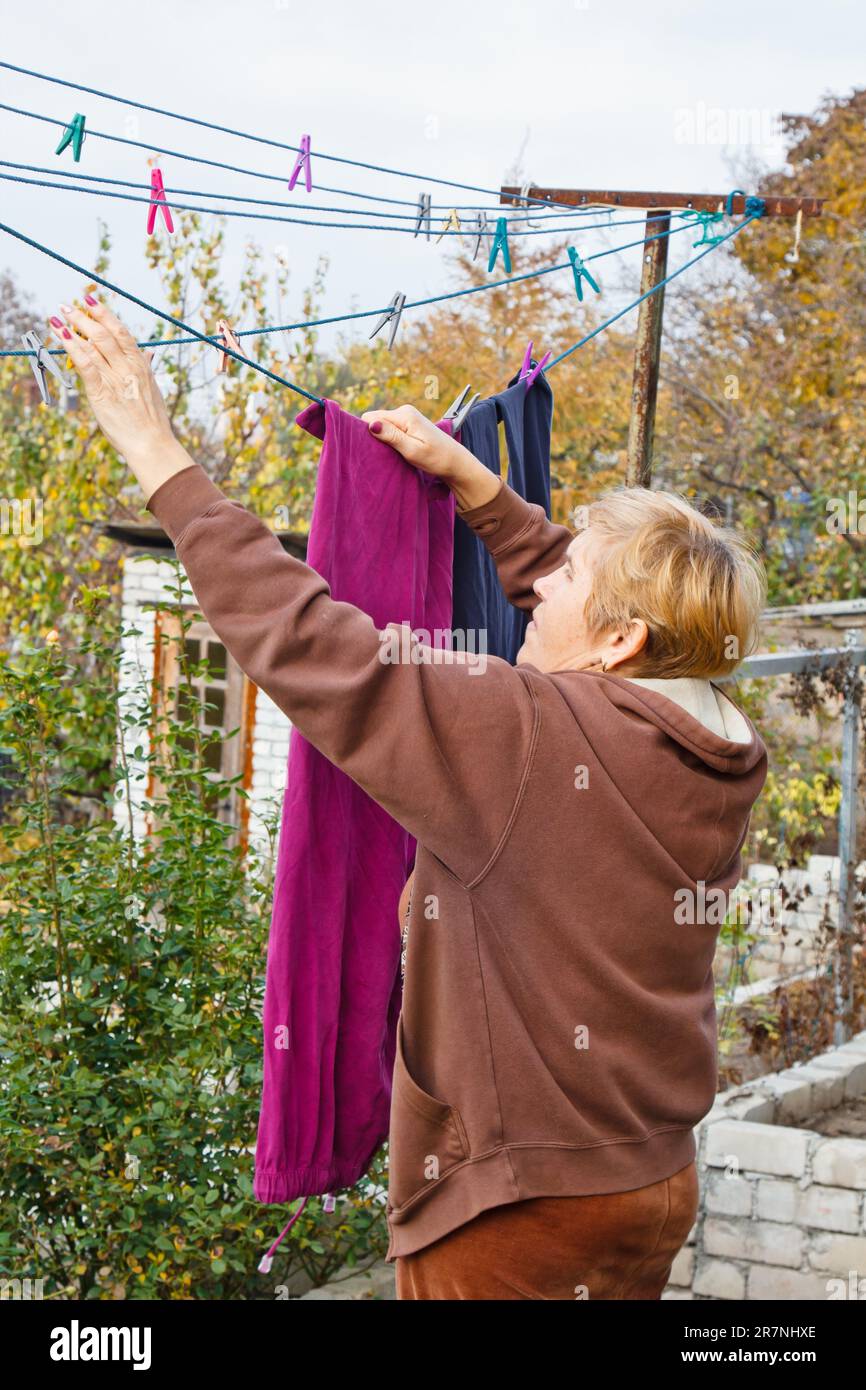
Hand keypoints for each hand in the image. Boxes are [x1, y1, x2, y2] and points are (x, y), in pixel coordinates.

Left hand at [48, 294, 177, 467]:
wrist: (151, 443)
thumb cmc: (152, 421)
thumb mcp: (152, 388)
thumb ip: (146, 368)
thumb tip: (148, 353)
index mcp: (141, 365)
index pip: (121, 332)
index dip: (104, 314)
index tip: (90, 301)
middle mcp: (128, 367)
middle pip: (104, 333)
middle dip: (84, 316)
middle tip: (67, 306)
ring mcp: (116, 379)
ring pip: (93, 345)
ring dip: (73, 327)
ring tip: (58, 317)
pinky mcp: (102, 392)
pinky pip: (86, 364)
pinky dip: (72, 347)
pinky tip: (62, 336)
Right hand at [361, 403, 501, 511]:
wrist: (456, 462)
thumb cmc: (436, 458)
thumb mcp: (412, 450)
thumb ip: (391, 436)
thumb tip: (371, 424)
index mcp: (404, 415)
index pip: (370, 417)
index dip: (367, 433)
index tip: (373, 448)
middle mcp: (405, 411)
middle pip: (375, 419)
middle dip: (374, 436)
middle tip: (384, 453)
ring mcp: (408, 416)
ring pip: (382, 425)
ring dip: (382, 439)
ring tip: (392, 453)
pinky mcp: (410, 424)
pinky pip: (390, 428)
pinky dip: (389, 440)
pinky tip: (396, 450)